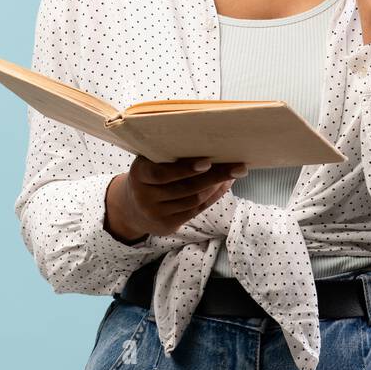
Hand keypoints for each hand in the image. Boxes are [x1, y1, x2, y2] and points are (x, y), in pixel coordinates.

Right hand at [105, 155, 247, 241]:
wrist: (132, 208)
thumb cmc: (149, 176)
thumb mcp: (150, 162)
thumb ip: (169, 155)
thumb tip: (209, 143)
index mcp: (139, 174)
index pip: (160, 174)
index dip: (184, 169)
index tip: (207, 162)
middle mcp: (144, 196)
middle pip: (185, 188)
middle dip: (214, 177)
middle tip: (237, 167)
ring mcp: (155, 214)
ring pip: (193, 201)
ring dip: (216, 187)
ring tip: (233, 174)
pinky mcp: (167, 226)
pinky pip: (195, 211)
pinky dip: (213, 197)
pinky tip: (223, 186)